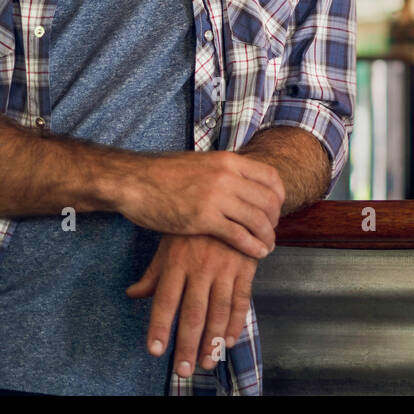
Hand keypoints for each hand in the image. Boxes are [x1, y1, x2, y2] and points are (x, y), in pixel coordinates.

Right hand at [116, 150, 283, 258]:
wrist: (134, 181)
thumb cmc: (162, 174)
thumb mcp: (200, 162)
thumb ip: (222, 170)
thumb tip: (237, 178)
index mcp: (228, 160)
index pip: (270, 177)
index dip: (278, 196)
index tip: (276, 209)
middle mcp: (227, 176)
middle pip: (268, 200)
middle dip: (274, 220)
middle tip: (271, 231)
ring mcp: (217, 197)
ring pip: (258, 220)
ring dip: (267, 236)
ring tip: (267, 246)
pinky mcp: (204, 219)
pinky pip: (239, 235)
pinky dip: (253, 246)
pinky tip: (256, 253)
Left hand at [126, 233, 257, 378]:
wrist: (230, 200)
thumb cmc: (192, 227)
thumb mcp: (169, 244)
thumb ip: (153, 273)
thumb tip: (132, 294)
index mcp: (177, 261)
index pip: (166, 300)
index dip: (160, 326)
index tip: (156, 350)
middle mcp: (201, 266)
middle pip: (193, 312)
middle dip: (188, 344)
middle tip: (184, 369)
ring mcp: (225, 267)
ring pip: (219, 311)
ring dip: (212, 341)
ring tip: (207, 362)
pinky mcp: (246, 267)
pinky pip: (241, 300)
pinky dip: (237, 322)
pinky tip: (228, 341)